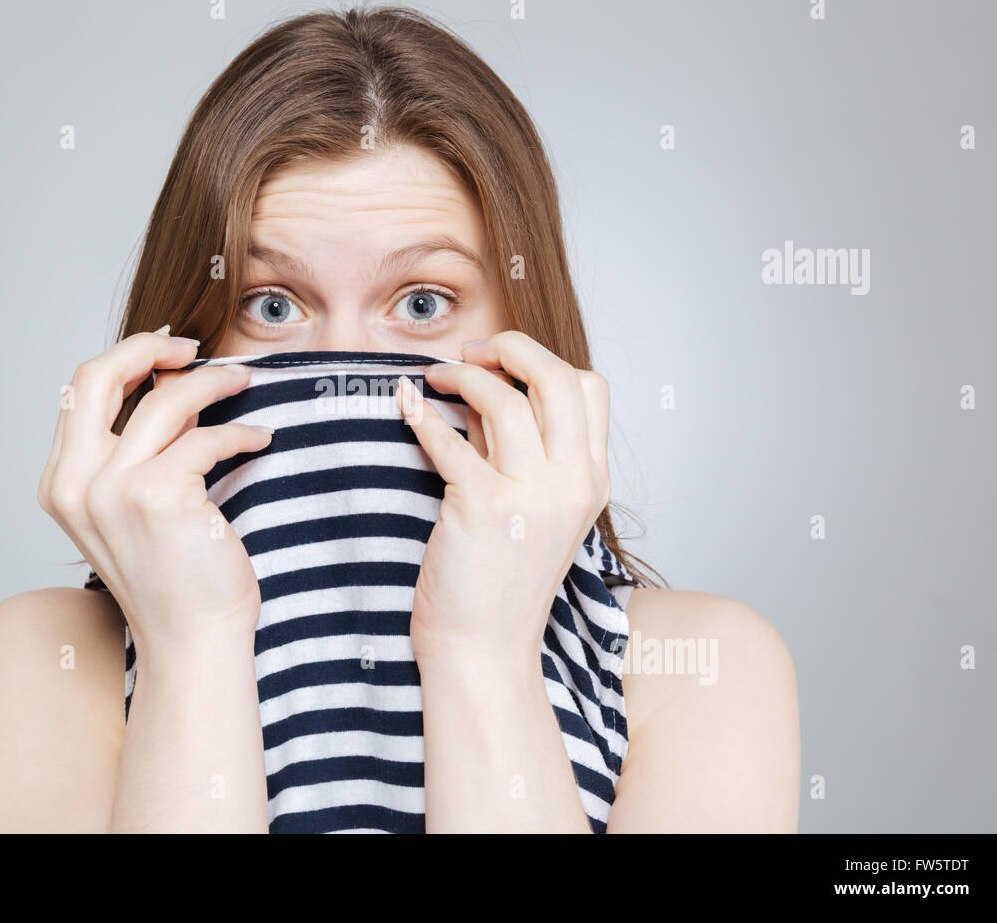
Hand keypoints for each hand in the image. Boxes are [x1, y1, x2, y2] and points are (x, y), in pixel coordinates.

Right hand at [37, 330, 272, 648]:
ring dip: (212, 382)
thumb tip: (169, 384)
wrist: (193, 641)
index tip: (167, 351)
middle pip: (97, 376)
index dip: (125, 358)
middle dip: (148, 345)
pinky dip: (240, 431)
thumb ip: (131, 452)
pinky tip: (260, 438)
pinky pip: (206, 438)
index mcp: (60, 485)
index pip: (79, 391)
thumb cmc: (175, 579)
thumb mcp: (131, 508)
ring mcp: (112, 490)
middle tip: (193, 345)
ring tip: (244, 383)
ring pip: (164, 400)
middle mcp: (75, 485)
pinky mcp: (158, 496)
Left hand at [398, 331, 611, 668]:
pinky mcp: (484, 509)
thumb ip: (513, 448)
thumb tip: (484, 391)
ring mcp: (532, 497)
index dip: (544, 361)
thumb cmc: (498, 580)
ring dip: (463, 376)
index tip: (503, 362)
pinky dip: (421, 416)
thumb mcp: (528, 507)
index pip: (591, 388)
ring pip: (505, 399)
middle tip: (472, 352)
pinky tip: (405, 407)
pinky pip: (449, 440)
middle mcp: (571, 484)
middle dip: (511, 348)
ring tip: (435, 380)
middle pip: (558, 378)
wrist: (483, 649)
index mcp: (590, 481)